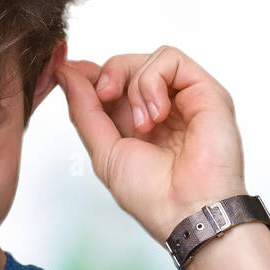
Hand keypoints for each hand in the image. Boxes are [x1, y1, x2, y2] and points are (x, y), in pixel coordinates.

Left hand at [55, 46, 244, 244]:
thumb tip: (64, 73)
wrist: (186, 211)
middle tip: (104, 97)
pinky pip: (170, 58)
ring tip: (144, 125)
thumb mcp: (103, 151)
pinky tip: (157, 115)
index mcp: (137, 125)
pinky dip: (153, 81)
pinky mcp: (206, 90)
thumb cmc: (152, 195)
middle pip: (127, 65)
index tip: (70, 76)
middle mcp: (162, 108)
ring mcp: (184, 98)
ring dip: (134, 87)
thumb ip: (84, 111)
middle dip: (108, 76)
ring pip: (148, 59)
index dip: (90, 76)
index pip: (111, 83)